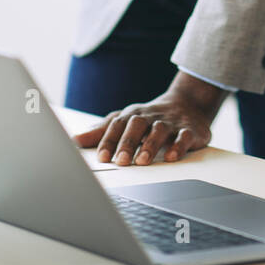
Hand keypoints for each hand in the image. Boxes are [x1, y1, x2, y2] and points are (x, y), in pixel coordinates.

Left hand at [72, 72, 226, 165]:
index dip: (109, 141)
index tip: (102, 158)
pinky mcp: (189, 130)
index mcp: (132, 115)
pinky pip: (184, 136)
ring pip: (160, 130)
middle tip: (122, 161)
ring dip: (151, 144)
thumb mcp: (125, 121)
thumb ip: (101, 132)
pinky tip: (171, 156)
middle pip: (137, 125)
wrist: (188, 104)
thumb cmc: (149, 118)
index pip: (117, 125)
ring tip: (143, 161)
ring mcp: (170, 122)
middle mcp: (150, 117)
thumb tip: (74, 140)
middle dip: (128, 143)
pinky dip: (178, 146)